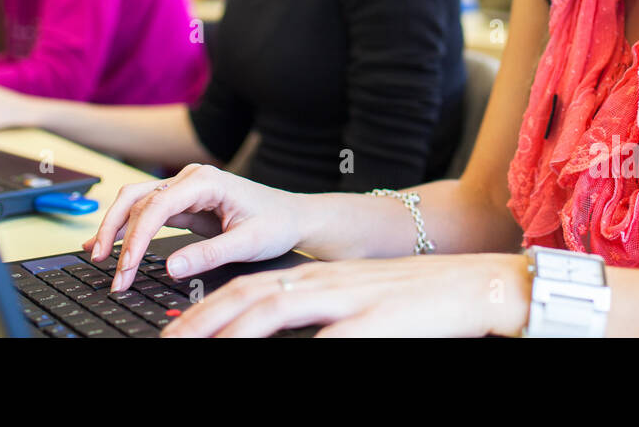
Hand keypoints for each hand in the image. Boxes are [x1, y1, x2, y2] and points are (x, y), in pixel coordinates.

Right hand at [84, 163, 308, 291]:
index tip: (125, 267)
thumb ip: (209, 254)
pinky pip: (147, 213)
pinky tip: (108, 243)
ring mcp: (184, 189)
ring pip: (136, 203)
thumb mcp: (248, 243)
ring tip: (97, 257)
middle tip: (105, 267)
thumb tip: (171, 268)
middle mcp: (189, 179)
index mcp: (205, 181)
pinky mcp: (183, 204)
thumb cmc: (276, 224)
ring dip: (115, 228)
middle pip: (137, 199)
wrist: (293, 216)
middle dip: (115, 232)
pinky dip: (126, 228)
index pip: (157, 206)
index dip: (135, 237)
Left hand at [159, 253, 531, 337]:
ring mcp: (345, 300)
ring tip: (192, 348)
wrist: (473, 285)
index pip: (245, 291)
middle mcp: (321, 284)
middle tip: (165, 344)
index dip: (204, 313)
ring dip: (226, 332)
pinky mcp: (370, 321)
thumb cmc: (414, 301)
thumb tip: (279, 335)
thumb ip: (315, 317)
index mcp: (315, 278)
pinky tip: (262, 359)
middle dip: (198, 324)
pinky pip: (321, 340)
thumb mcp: (354, 303)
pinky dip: (286, 351)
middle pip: (245, 299)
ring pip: (269, 311)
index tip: (172, 335)